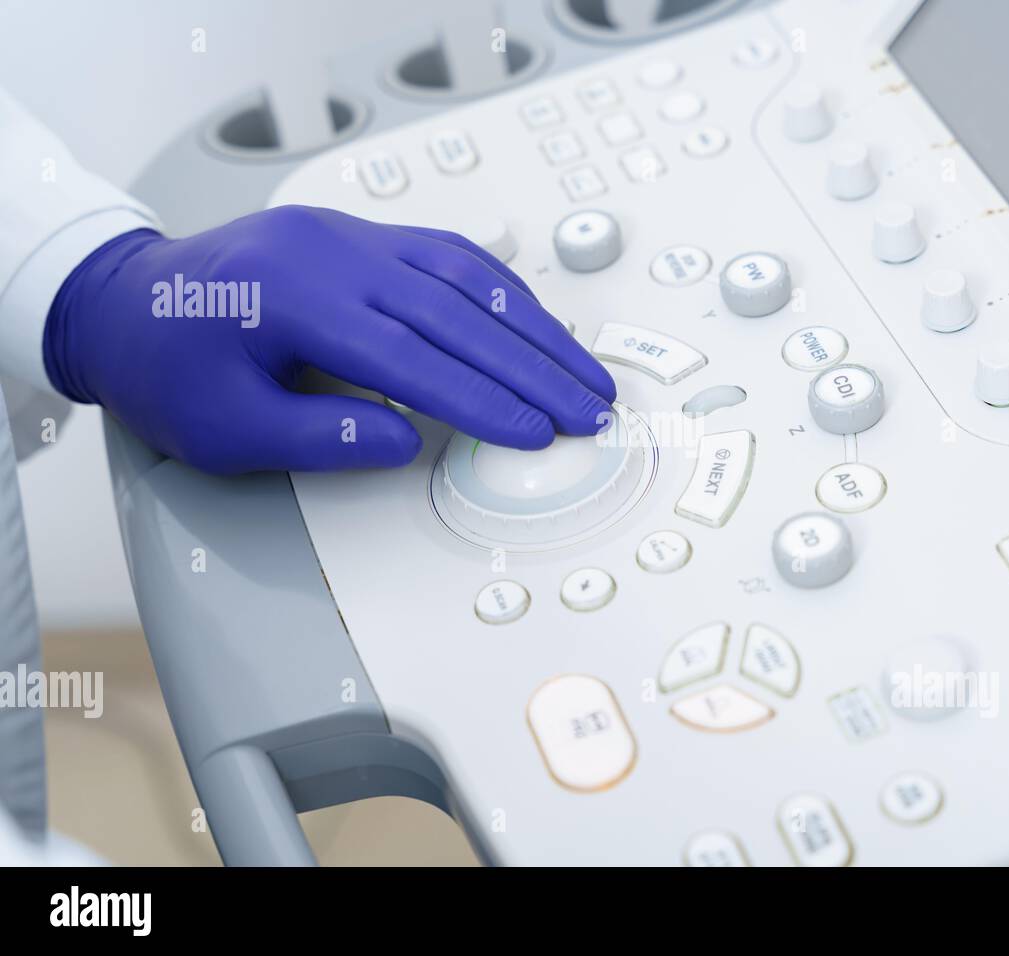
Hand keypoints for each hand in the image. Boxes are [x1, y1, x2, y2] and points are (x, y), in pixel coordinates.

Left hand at [42, 205, 615, 473]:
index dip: (484, 399)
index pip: (413, 357)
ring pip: (465, 273)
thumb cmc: (168, 366)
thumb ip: (320, 438)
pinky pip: (447, 254)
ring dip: (533, 324)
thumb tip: (406, 442)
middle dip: (533, 365)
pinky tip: (535, 320)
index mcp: (293, 299)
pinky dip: (500, 290)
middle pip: (457, 311)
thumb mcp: (223, 428)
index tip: (536, 432)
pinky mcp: (361, 235)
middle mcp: (331, 254)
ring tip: (582, 370)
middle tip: (587, 407)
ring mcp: (350, 235)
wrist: (127, 300)